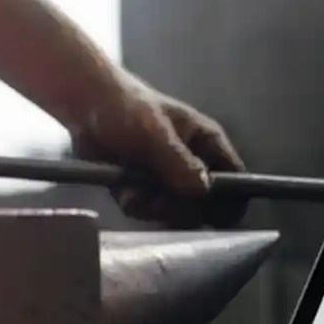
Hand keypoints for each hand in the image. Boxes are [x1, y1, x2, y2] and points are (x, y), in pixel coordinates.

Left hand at [72, 73, 246, 227]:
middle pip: (205, 206)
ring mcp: (167, 179)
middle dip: (182, 209)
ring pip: (174, 213)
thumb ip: (179, 162)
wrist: (86, 108)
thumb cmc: (128, 109)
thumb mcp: (155, 133)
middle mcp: (192, 165)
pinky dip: (134, 205)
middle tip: (159, 200)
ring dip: (154, 209)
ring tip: (135, 191)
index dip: (231, 201)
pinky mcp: (142, 190)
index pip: (236, 180)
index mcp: (207, 145)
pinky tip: (123, 191)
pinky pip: (147, 212)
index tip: (211, 215)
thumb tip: (203, 190)